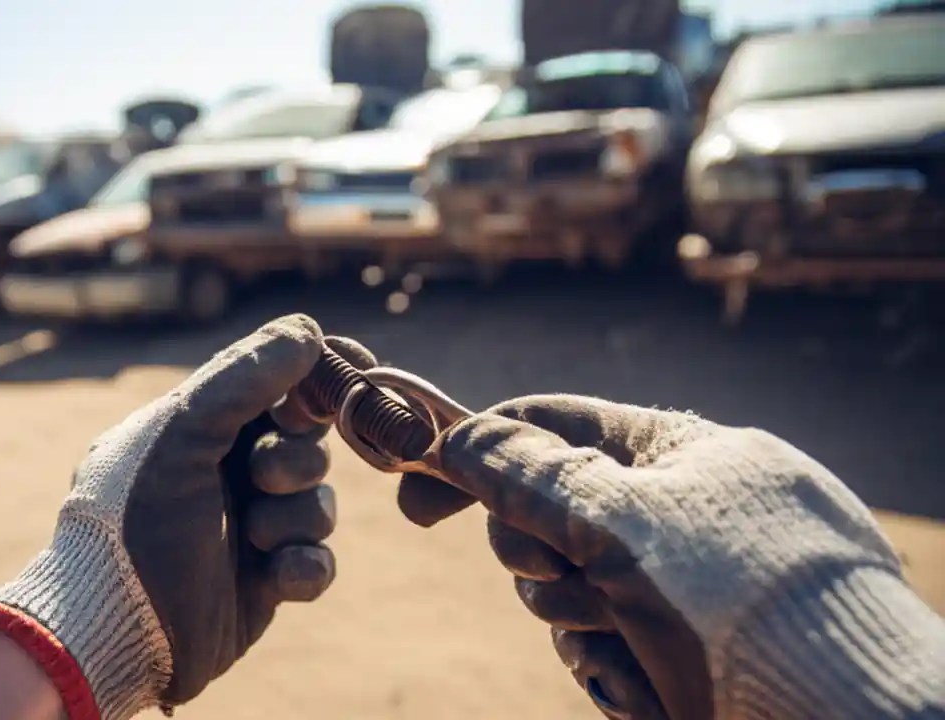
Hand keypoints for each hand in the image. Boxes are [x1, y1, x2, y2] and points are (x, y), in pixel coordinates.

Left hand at [0, 315, 374, 718]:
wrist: (112, 631)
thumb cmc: (132, 520)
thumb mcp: (180, 432)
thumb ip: (244, 376)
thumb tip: (308, 330)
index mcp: (196, 429)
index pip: (270, 385)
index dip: (314, 376)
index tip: (358, 364)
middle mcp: (223, 474)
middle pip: (306, 444)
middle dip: (296, 459)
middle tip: (263, 477)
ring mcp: (246, 531)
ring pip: (318, 504)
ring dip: (295, 518)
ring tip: (254, 537)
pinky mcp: (265, 585)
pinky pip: (318, 563)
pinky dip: (303, 566)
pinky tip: (275, 576)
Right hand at [404, 395, 935, 719]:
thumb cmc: (741, 604)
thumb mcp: (623, 524)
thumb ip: (532, 476)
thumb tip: (459, 436)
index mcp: (679, 454)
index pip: (555, 425)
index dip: (479, 452)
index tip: (415, 498)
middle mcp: (676, 512)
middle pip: (546, 513)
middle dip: (542, 554)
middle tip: (570, 576)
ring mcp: (678, 586)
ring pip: (563, 589)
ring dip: (578, 619)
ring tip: (630, 640)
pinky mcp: (678, 652)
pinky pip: (597, 648)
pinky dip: (609, 669)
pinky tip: (650, 686)